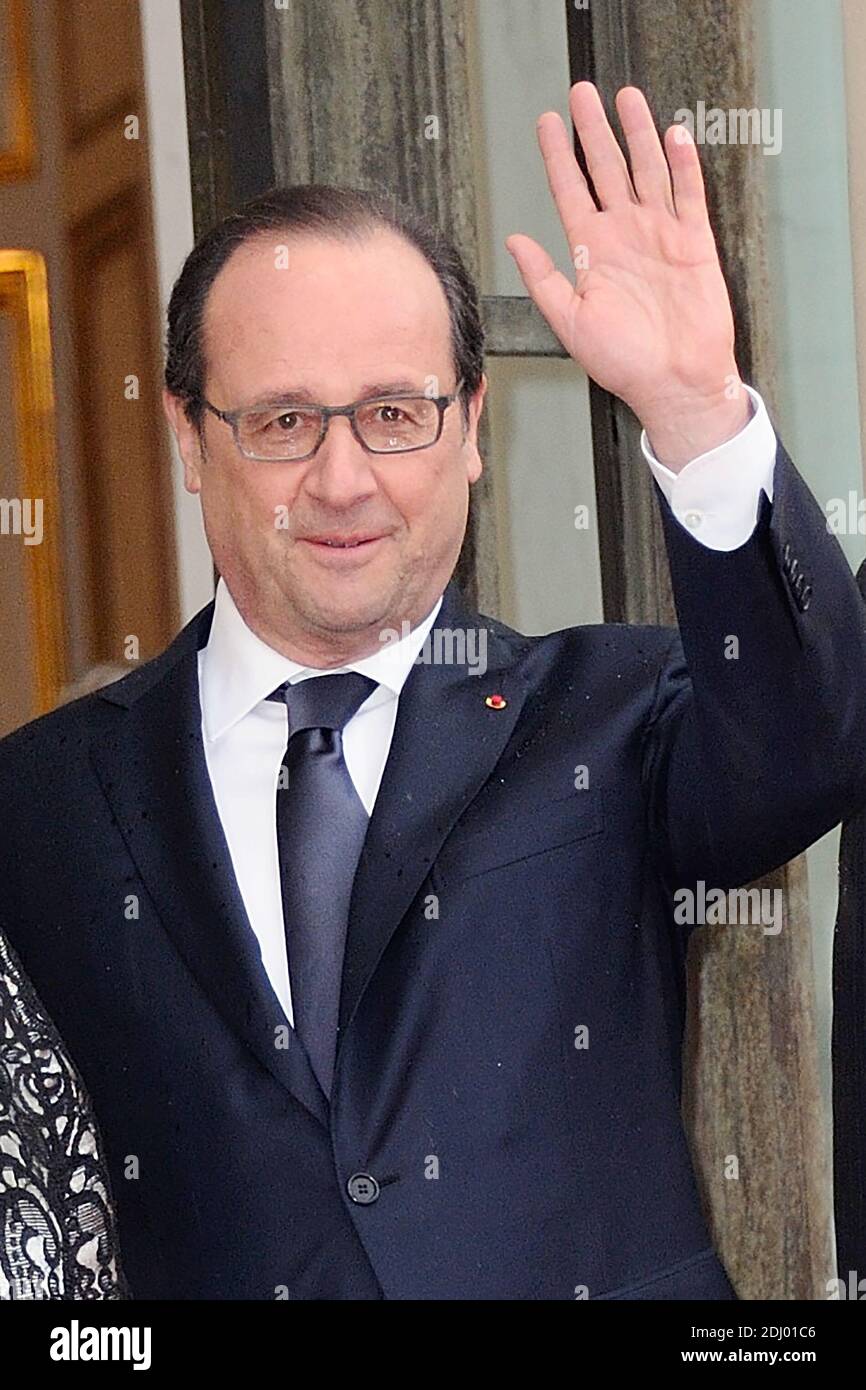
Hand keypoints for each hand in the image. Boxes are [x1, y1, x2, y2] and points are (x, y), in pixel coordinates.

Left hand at [506, 82, 750, 469]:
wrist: (675, 382)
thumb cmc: (624, 363)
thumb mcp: (570, 322)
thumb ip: (543, 279)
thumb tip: (515, 242)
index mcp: (592, 253)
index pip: (570, 190)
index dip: (557, 155)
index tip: (546, 124)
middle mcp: (623, 237)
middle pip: (606, 168)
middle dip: (593, 130)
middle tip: (582, 93)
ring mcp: (659, 236)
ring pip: (646, 170)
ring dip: (636, 134)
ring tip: (625, 98)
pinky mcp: (693, 243)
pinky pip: (688, 194)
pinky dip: (683, 164)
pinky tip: (673, 135)